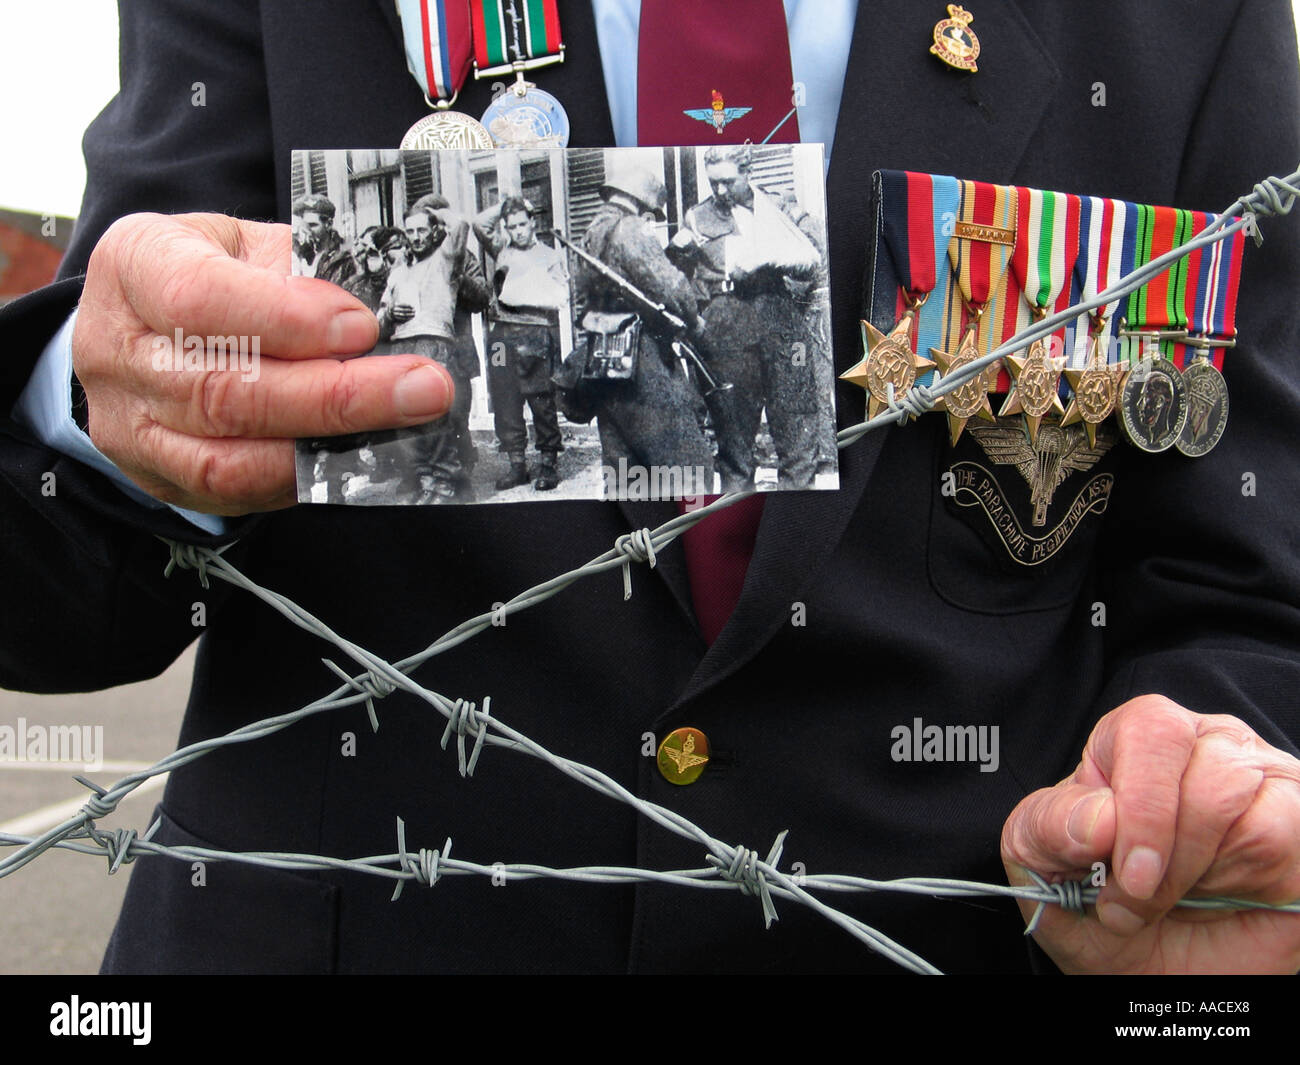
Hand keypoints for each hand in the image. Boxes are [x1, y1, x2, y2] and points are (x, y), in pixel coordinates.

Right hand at [72, 212, 453, 514]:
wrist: (146, 326)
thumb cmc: (211, 272)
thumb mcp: (246, 243)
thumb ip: (301, 270)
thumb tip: (383, 311)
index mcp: (133, 265)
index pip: (198, 297)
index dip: (287, 318)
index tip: (361, 326)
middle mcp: (117, 351)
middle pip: (226, 391)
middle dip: (337, 395)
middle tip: (422, 388)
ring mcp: (131, 425)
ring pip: (232, 457)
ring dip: (330, 444)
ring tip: (407, 423)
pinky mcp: (160, 477)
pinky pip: (239, 491)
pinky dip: (307, 476)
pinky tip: (362, 454)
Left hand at [1000, 694, 1299, 973]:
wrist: (1145, 966)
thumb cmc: (1095, 900)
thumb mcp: (1044, 862)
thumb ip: (1051, 826)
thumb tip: (1098, 819)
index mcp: (1136, 738)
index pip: (1152, 730)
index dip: (1142, 804)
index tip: (1126, 872)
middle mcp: (1205, 745)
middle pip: (1208, 771)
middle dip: (1165, 853)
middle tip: (1134, 898)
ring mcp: (1261, 781)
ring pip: (1247, 811)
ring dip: (1198, 874)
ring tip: (1171, 898)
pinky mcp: (1296, 823)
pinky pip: (1282, 840)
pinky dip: (1244, 882)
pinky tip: (1219, 894)